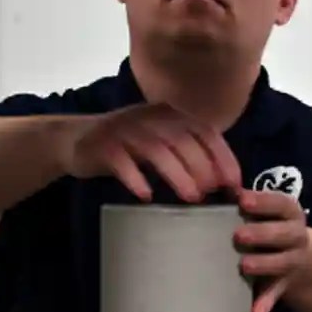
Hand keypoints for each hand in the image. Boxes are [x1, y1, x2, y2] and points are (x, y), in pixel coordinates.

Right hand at [60, 103, 241, 201]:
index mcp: (171, 114)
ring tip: (192, 197)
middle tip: (212, 193)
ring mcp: (126, 129)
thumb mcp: (161, 143)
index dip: (224, 157)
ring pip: (157, 149)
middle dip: (203, 167)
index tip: (235, 185)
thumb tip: (221, 181)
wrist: (77, 140)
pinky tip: (146, 195)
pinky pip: (122, 161)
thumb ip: (188, 154)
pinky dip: (135, 177)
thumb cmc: (128, 146)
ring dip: (178, 174)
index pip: (205, 132)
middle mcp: (151, 117)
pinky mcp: (103, 145)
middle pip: (184, 140)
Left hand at [234, 188, 308, 311]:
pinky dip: (265, 303)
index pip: (281, 203)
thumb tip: (214, 181)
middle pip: (285, 233)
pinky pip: (276, 294)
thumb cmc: (267, 223)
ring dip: (265, 264)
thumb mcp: (262, 210)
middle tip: (238, 235)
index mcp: (290, 212)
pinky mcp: (284, 284)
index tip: (242, 200)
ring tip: (244, 265)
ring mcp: (293, 261)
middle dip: (263, 233)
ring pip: (283, 263)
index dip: (263, 201)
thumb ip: (244, 200)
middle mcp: (296, 235)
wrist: (296, 255)